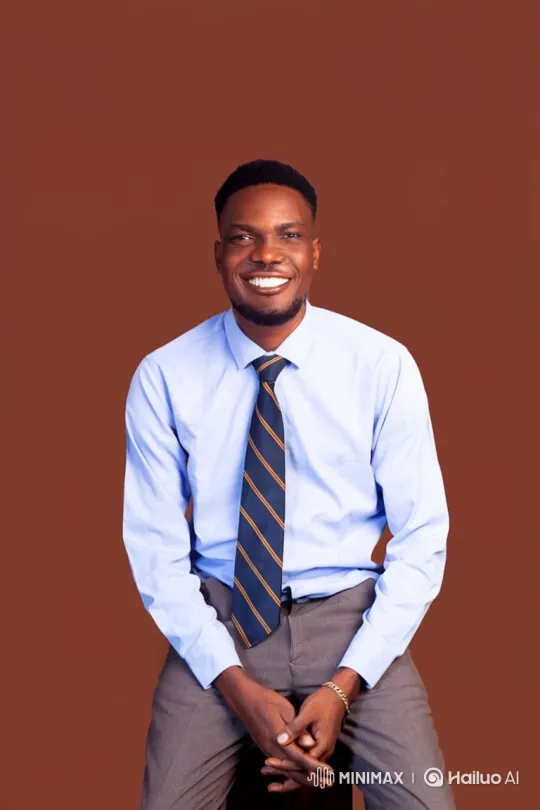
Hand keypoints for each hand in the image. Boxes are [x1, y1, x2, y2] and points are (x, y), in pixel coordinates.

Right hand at [213, 667, 329, 789]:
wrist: (246, 700)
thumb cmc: (267, 701)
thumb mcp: (285, 710)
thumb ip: (298, 729)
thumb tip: (310, 745)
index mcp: (277, 739)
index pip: (299, 758)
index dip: (314, 767)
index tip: (328, 773)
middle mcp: (271, 749)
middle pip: (293, 769)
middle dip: (311, 777)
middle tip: (328, 781)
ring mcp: (267, 750)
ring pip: (287, 769)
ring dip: (303, 775)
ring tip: (319, 780)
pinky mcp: (266, 748)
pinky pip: (282, 764)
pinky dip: (293, 770)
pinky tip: (302, 772)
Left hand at [260, 667, 361, 792]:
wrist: (337, 696)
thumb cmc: (322, 703)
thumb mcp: (307, 713)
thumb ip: (295, 729)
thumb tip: (280, 741)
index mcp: (322, 746)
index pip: (302, 763)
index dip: (285, 764)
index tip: (269, 762)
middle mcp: (324, 753)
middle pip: (303, 771)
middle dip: (284, 771)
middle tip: (265, 771)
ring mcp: (323, 751)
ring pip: (305, 769)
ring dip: (288, 771)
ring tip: (268, 772)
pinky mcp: (319, 747)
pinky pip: (307, 762)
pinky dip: (294, 765)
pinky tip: (281, 765)